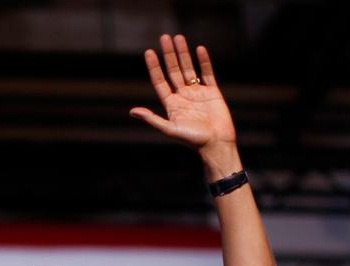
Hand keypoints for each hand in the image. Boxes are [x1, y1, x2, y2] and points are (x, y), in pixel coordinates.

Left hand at [129, 34, 237, 161]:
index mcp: (171, 104)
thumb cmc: (192, 140)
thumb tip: (132, 111)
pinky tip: (199, 49)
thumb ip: (152, 119)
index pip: (160, 81)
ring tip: (178, 38)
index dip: (154, 66)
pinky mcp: (212, 93)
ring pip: (189, 69)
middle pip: (173, 71)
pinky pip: (208, 73)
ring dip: (183, 54)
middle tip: (164, 37)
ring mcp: (198, 93)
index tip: (149, 52)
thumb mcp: (169, 129)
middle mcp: (183, 96)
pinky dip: (204, 61)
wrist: (216, 144)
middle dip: (169, 54)